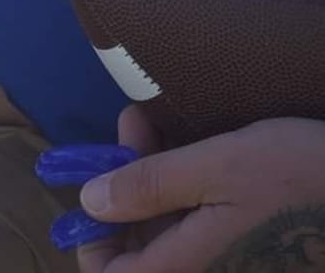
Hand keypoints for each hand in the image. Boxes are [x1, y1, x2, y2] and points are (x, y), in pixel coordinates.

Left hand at [77, 108, 324, 271]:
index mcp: (193, 266)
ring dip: (147, 177)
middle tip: (129, 128)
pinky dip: (176, 185)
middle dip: (120, 187)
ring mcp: (226, 259)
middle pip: (138, 248)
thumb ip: (152, 186)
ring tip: (145, 122)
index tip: (86, 189)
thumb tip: (89, 204)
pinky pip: (191, 224)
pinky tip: (177, 143)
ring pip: (164, 230)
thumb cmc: (294, 177)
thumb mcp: (217, 167)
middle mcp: (205, 270)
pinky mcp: (242, 244)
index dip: (91, 245)